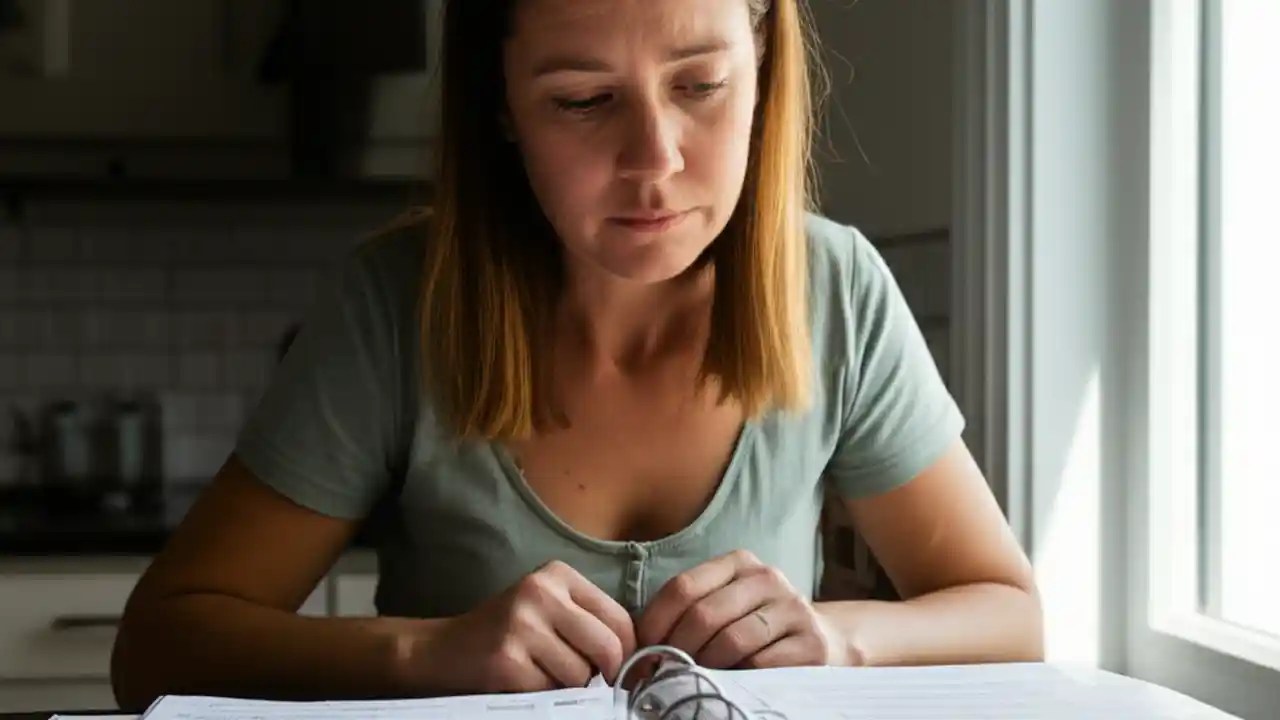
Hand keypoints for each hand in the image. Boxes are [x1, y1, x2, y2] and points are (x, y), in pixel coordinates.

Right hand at [407, 560, 636, 693]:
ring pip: (580, 674)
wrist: (445, 649)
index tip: (617, 668)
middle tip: (588, 679)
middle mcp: (541, 592)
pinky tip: (524, 679)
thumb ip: (589, 620)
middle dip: (603, 672)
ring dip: (568, 685)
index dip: (627, 651)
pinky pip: (551, 690)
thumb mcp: (549, 608)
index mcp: (558, 575)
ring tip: (544, 672)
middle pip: (606, 646)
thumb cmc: (508, 631)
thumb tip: (639, 655)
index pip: (620, 618)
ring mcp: (522, 624)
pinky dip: (543, 693)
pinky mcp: (507, 659)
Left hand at [637, 550, 848, 668]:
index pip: (683, 587)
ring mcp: (793, 608)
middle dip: (677, 649)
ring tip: (696, 678)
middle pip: (704, 614)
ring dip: (706, 666)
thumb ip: (689, 612)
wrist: (824, 640)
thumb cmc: (757, 626)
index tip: (643, 651)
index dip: (656, 622)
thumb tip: (640, 641)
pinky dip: (739, 678)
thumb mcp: (725, 605)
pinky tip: (731, 682)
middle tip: (665, 672)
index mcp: (739, 562)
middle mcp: (768, 578)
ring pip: (732, 640)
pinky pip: (761, 664)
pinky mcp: (812, 643)